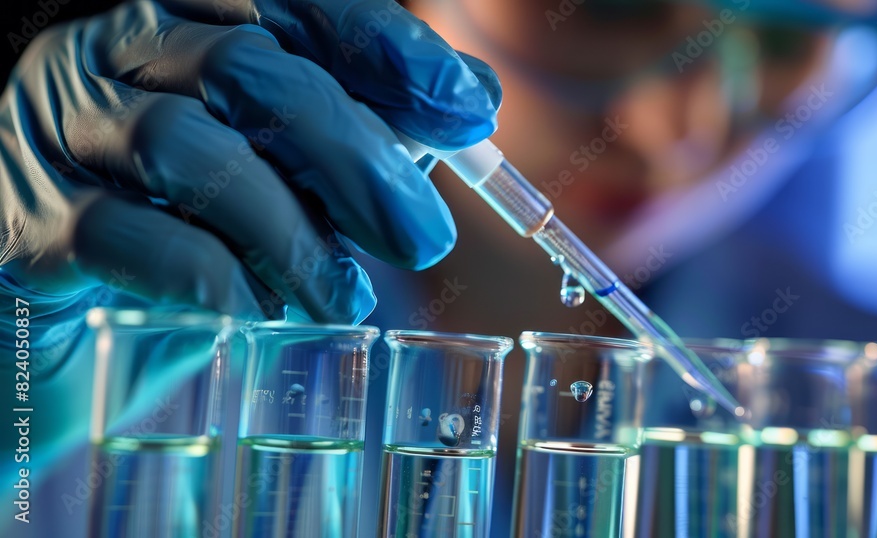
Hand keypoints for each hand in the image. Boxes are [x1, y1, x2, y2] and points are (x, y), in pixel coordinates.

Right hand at [0, 0, 500, 350]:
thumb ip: (365, 131)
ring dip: (288, 231)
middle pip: (246, 69)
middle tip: (424, 238)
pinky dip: (210, 275)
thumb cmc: (193, 227)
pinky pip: (122, 233)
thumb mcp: (288, 169)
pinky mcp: (25, 219)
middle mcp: (113, 54)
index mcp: (186, 25)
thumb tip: (468, 107)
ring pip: (185, 147)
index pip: (287, 0)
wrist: (75, 320)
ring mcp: (59, 129)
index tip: (466, 103)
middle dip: (354, 154)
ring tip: (346, 297)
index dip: (381, 41)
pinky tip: (259, 310)